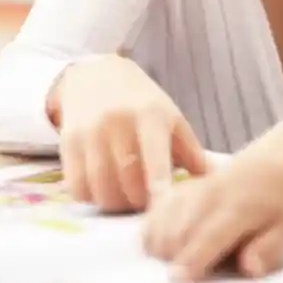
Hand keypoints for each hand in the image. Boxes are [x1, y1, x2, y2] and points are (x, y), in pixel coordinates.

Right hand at [50, 55, 207, 212]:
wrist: (96, 75)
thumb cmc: (142, 103)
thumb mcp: (171, 118)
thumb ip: (191, 152)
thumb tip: (215, 182)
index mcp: (150, 115)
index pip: (155, 158)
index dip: (159, 186)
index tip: (164, 207)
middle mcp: (117, 123)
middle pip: (128, 182)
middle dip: (139, 201)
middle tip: (146, 199)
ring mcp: (89, 132)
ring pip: (101, 189)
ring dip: (116, 202)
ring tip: (125, 195)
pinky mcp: (67, 142)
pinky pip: (77, 187)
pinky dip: (91, 196)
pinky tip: (102, 187)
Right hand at [143, 158, 282, 282]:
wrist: (260, 169)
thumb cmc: (270, 207)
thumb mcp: (282, 230)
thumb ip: (267, 251)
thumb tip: (250, 268)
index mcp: (238, 208)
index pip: (211, 234)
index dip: (194, 257)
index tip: (180, 277)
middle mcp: (209, 196)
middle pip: (179, 231)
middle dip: (176, 257)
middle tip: (189, 269)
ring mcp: (189, 190)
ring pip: (161, 223)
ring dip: (163, 247)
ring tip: (178, 256)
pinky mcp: (175, 189)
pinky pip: (152, 214)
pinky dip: (152, 232)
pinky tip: (165, 243)